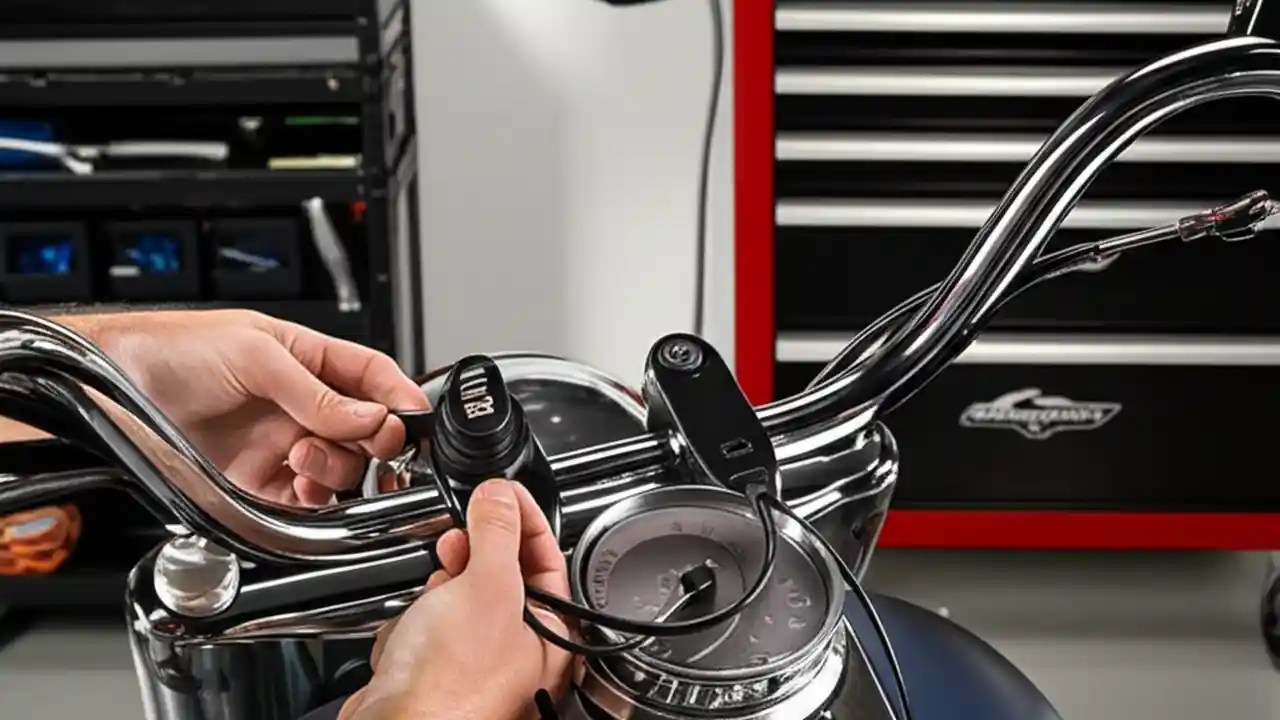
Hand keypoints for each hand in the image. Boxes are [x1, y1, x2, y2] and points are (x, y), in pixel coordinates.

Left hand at [58, 310, 428, 505]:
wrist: (110, 386)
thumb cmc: (172, 350)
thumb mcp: (255, 354)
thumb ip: (317, 391)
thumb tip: (371, 416)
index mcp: (307, 360)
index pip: (373, 377)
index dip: (400, 396)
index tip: (414, 418)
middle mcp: (300, 406)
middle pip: (366, 430)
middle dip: (376, 440)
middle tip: (373, 444)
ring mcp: (281, 446)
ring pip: (341, 469)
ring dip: (337, 469)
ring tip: (306, 458)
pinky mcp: (258, 485)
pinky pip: (304, 504)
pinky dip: (314, 503)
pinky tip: (300, 487)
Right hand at [341, 479, 574, 719]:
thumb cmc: (452, 686)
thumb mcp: (487, 586)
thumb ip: (497, 533)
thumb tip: (501, 497)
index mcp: (552, 639)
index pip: (548, 560)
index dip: (524, 519)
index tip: (502, 492)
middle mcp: (518, 654)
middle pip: (501, 575)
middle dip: (475, 554)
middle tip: (461, 537)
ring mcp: (474, 663)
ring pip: (458, 598)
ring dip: (440, 591)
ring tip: (432, 600)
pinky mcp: (433, 670)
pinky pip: (426, 625)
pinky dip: (415, 622)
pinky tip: (411, 635)